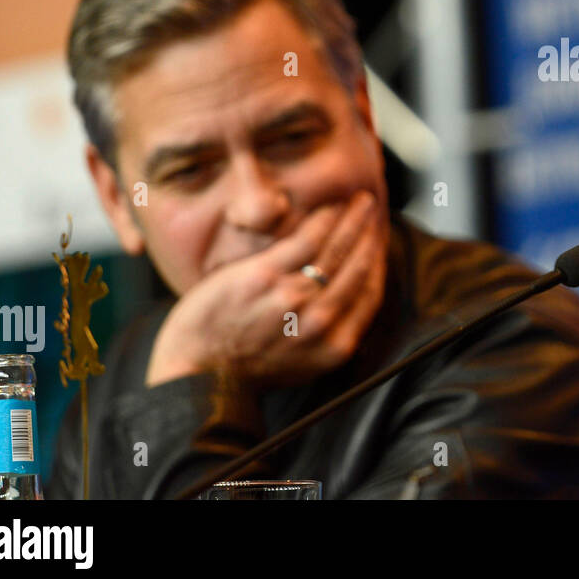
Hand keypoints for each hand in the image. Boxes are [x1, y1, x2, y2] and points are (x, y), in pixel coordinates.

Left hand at [146, 190, 387, 388]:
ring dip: (354, 220)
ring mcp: (294, 296)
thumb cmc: (246, 371)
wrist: (199, 377)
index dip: (378, 264)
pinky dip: (324, 220)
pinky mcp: (265, 276)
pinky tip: (331, 208)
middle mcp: (320, 321)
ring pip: (337, 249)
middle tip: (375, 213)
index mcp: (334, 346)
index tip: (377, 244)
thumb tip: (347, 303)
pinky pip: (306, 240)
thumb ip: (330, 335)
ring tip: (362, 202)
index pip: (370, 294)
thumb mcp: (303, 366)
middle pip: (358, 267)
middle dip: (371, 234)